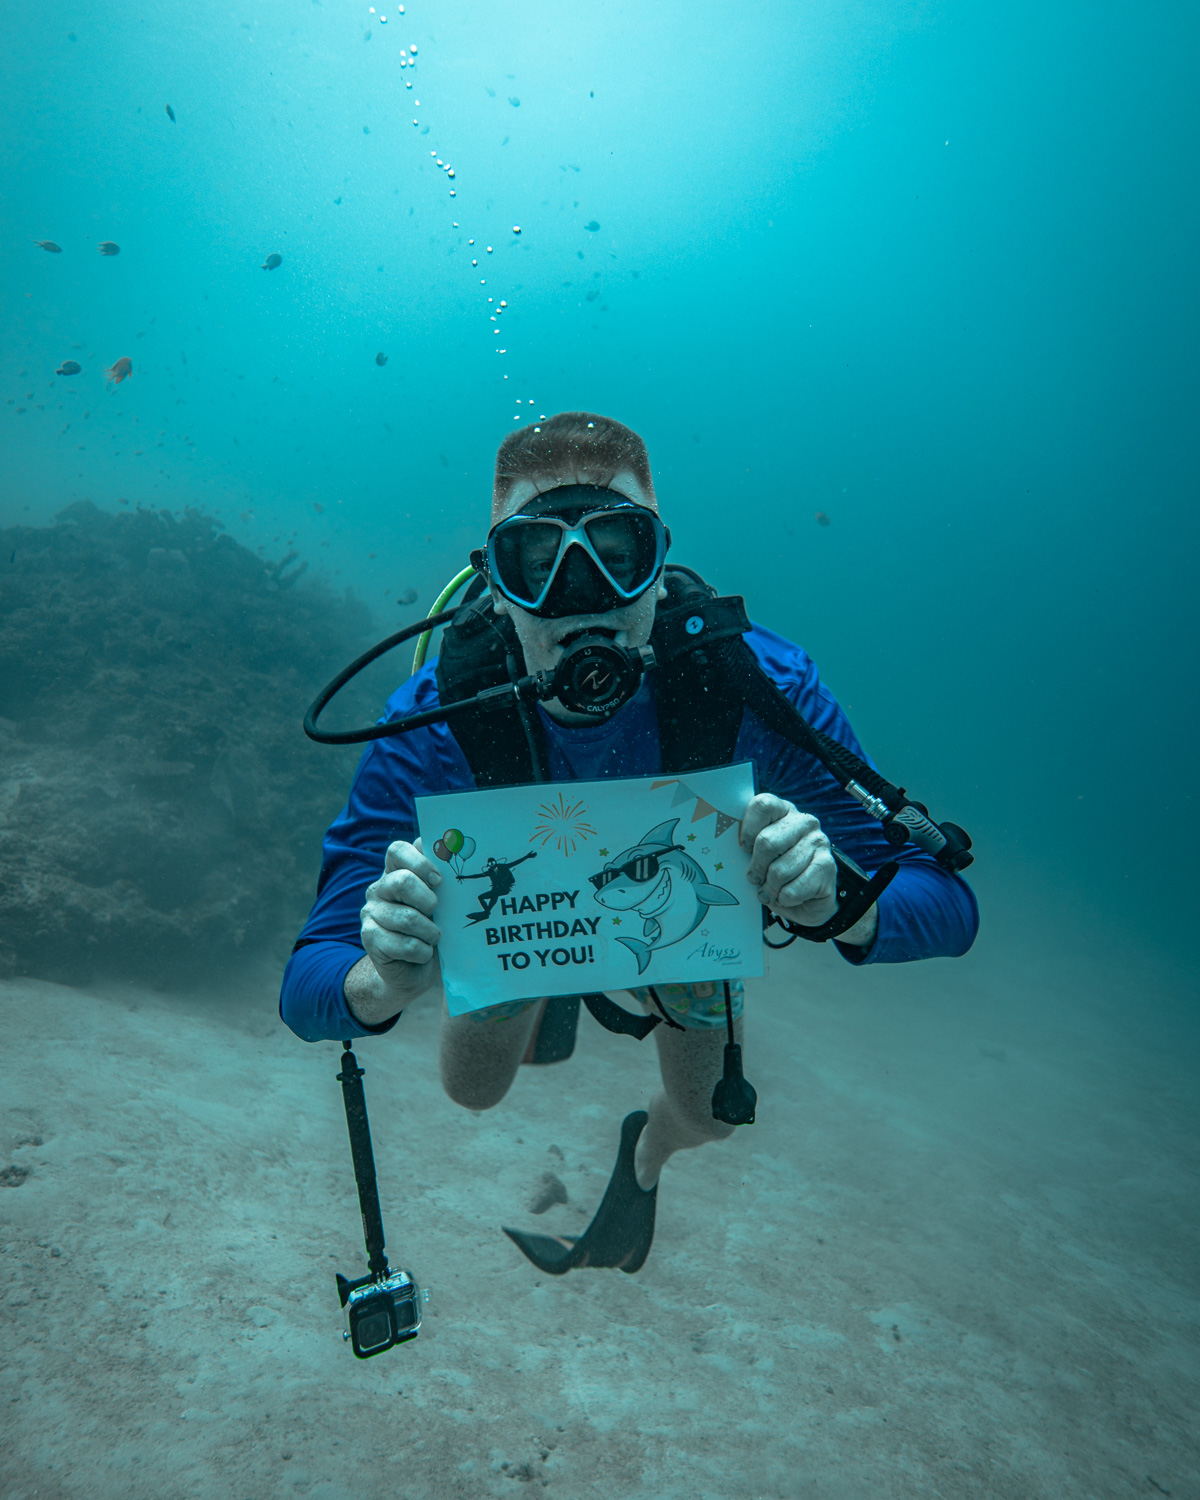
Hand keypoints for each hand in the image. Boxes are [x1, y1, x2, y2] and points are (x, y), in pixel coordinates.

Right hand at [359, 837, 443, 1002]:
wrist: (415, 972)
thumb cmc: (433, 929)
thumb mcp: (442, 903)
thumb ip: (444, 880)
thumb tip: (455, 847)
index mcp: (396, 872)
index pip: (398, 850)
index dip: (420, 862)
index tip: (439, 880)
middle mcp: (379, 889)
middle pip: (402, 881)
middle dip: (428, 900)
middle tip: (436, 913)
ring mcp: (371, 912)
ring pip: (407, 917)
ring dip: (430, 932)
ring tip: (433, 938)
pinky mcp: (369, 937)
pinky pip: (403, 944)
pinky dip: (421, 951)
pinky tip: (422, 953)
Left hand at [741, 793, 837, 927]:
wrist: (810, 899)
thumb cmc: (779, 872)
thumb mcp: (759, 855)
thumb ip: (748, 847)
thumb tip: (727, 855)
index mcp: (784, 810)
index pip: (762, 805)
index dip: (748, 830)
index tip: (745, 849)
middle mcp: (804, 822)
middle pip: (767, 842)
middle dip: (757, 868)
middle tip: (756, 879)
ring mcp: (818, 842)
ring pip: (779, 871)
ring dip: (771, 889)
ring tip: (771, 892)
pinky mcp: (828, 866)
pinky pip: (793, 889)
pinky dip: (785, 899)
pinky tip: (788, 897)